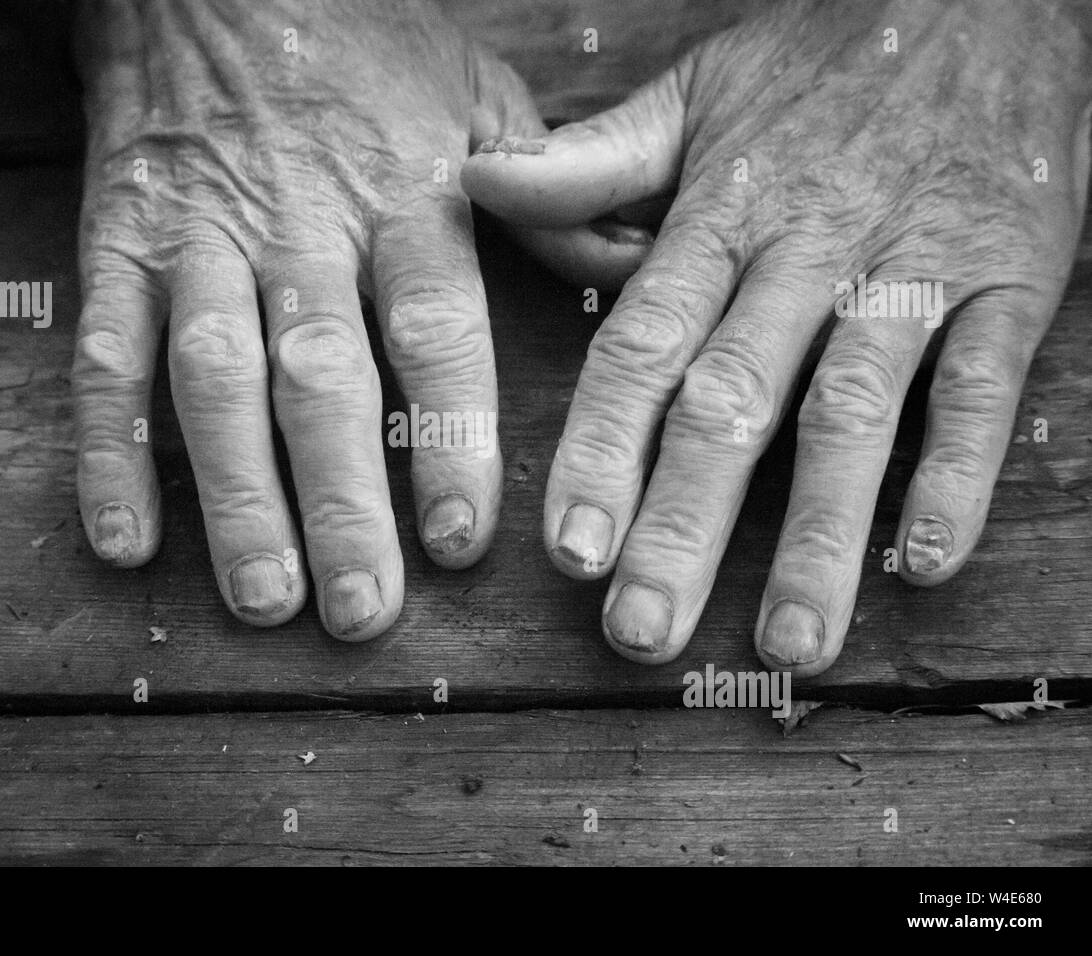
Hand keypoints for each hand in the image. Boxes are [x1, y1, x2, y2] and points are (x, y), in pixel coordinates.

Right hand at [70, 0, 646, 639]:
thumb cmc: (363, 40)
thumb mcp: (478, 90)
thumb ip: (549, 186)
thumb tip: (628, 265)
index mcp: (405, 195)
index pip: (436, 332)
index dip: (451, 439)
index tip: (462, 541)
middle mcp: (302, 226)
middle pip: (323, 378)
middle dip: (343, 504)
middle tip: (362, 612)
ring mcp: (201, 236)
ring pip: (214, 379)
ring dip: (238, 498)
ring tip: (265, 599)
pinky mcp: (117, 240)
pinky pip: (105, 351)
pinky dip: (108, 448)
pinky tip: (128, 538)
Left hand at [463, 0, 1091, 673]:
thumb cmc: (824, 57)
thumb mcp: (696, 93)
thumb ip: (590, 160)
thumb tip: (476, 183)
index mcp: (719, 216)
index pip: (641, 350)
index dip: (602, 454)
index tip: (568, 553)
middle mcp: (804, 253)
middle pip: (733, 403)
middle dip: (684, 525)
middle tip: (641, 632)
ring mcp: (909, 269)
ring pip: (853, 412)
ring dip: (817, 535)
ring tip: (786, 641)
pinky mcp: (1011, 277)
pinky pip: (982, 385)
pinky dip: (956, 474)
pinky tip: (923, 563)